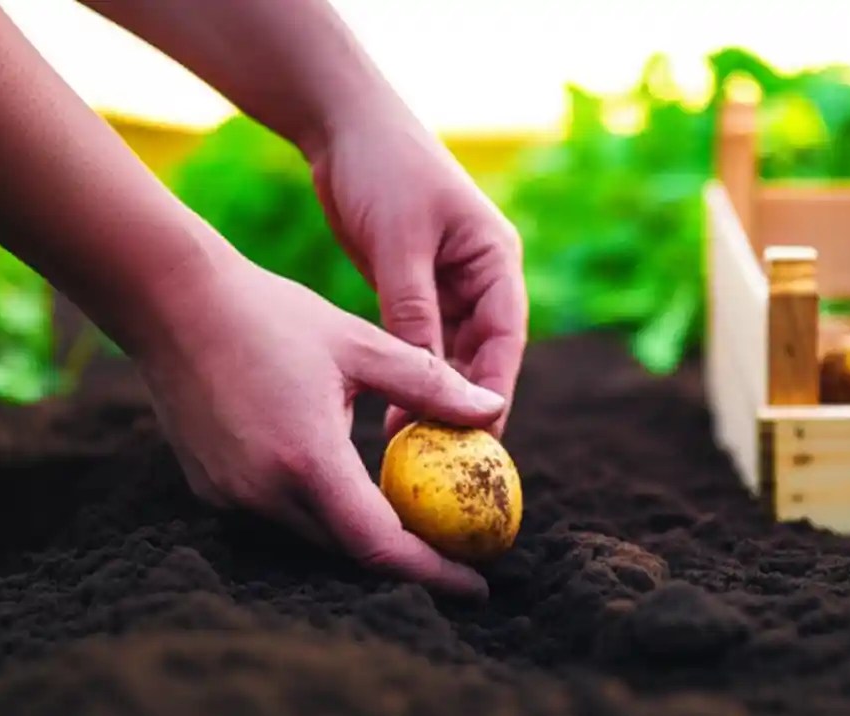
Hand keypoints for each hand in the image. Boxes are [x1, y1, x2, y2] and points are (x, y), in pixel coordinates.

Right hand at [133, 249, 505, 597]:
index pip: (381, 545)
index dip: (434, 573)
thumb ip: (430, 384)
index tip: (477, 585)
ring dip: (359, 531)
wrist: (170, 302)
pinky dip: (317, 509)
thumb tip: (492, 410)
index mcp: (307, 461)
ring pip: (313, 537)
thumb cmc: (270, 314)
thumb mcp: (361, 344)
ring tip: (408, 512)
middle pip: (349, 550)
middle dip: (405, 556)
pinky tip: (342, 481)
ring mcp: (231, 496)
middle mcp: (264, 493)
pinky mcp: (211, 489)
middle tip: (455, 544)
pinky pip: (278, 516)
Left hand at [307, 111, 527, 437]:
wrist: (343, 127)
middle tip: (443, 455)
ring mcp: (446, 283)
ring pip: (450, 354)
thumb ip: (414, 311)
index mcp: (495, 259)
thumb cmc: (382, 171)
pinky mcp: (414, 287)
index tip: (478, 438)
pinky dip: (408, 373)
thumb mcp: (399, 245)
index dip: (494, 391)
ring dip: (433, 394)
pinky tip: (388, 409)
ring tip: (412, 444)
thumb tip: (426, 384)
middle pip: (483, 355)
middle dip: (464, 404)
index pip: (506, 339)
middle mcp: (479, 276)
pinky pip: (419, 342)